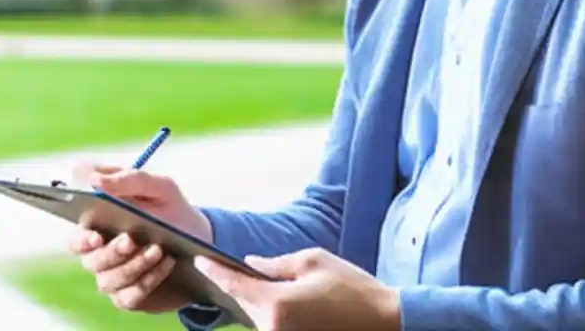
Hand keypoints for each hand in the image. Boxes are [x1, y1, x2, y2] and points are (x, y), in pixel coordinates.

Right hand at [66, 163, 212, 313]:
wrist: (201, 239)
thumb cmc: (171, 209)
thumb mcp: (160, 188)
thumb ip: (129, 179)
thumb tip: (94, 180)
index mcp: (99, 227)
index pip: (77, 237)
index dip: (81, 239)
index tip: (96, 235)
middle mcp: (101, 255)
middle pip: (90, 261)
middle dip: (110, 252)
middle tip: (130, 240)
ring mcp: (115, 277)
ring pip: (108, 280)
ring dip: (133, 265)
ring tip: (158, 249)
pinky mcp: (131, 296)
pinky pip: (130, 296)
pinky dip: (148, 280)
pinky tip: (166, 264)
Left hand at [194, 248, 400, 330]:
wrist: (385, 322)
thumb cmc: (353, 288)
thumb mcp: (315, 262)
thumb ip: (277, 263)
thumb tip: (250, 263)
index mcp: (276, 304)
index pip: (234, 285)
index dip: (214, 271)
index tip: (199, 260)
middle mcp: (274, 328)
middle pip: (244, 304)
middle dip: (239, 285)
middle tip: (230, 265)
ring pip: (257, 318)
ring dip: (256, 302)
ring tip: (259, 283)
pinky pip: (271, 327)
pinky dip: (269, 314)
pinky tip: (277, 301)